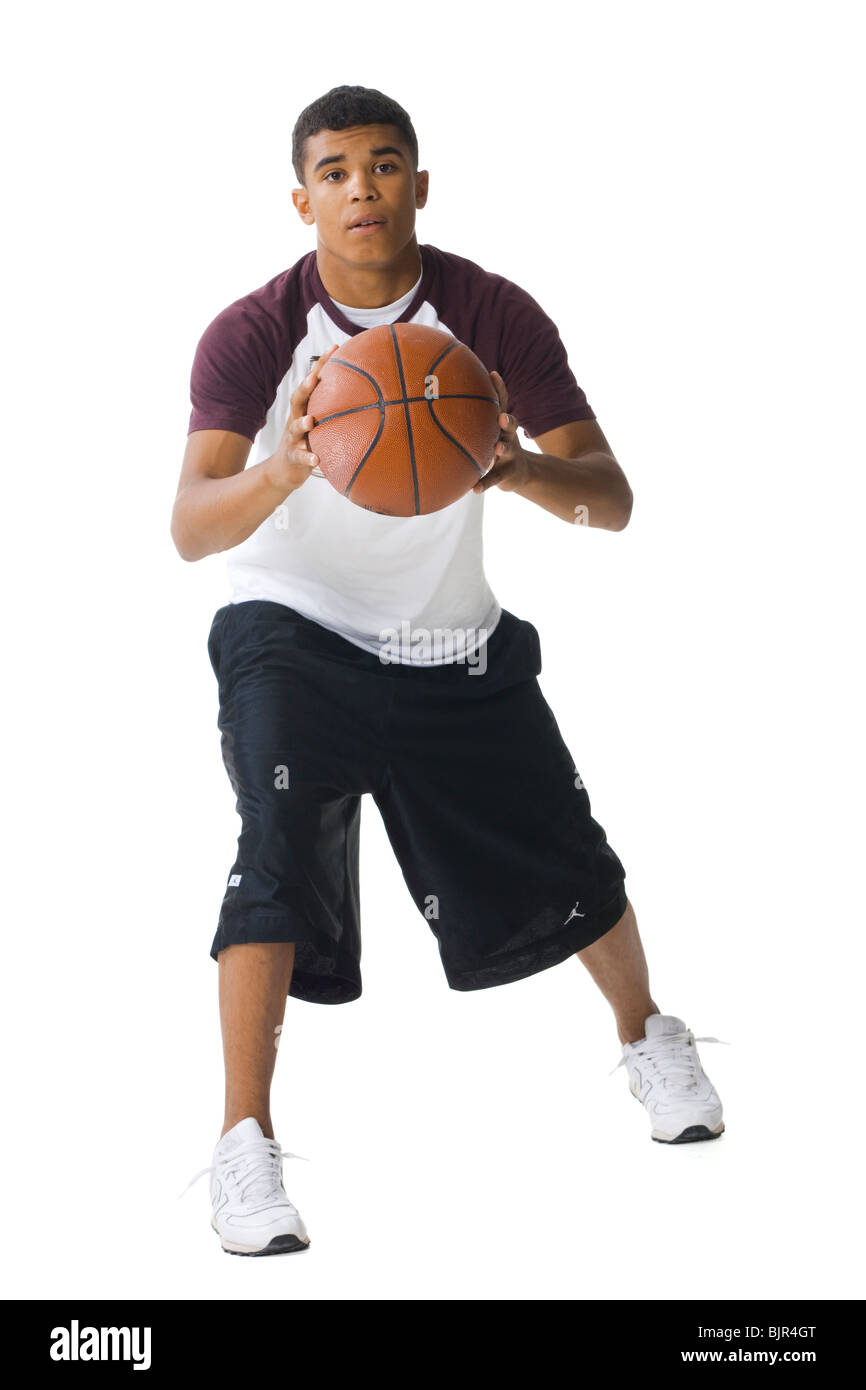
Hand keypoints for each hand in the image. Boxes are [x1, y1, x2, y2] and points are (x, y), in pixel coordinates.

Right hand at [265, 343, 340, 493]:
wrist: (284, 468)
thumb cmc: (307, 440)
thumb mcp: (320, 423)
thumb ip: (336, 409)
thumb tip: (368, 393)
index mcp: (305, 408)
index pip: (312, 382)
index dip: (321, 364)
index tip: (334, 347)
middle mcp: (296, 419)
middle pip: (297, 399)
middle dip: (304, 387)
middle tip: (313, 377)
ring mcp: (293, 438)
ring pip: (295, 428)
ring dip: (302, 423)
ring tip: (310, 421)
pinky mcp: (293, 457)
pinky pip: (300, 456)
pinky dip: (307, 457)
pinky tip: (316, 459)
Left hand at [472, 370, 531, 493]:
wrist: (520, 472)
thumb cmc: (497, 445)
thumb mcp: (489, 432)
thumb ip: (471, 419)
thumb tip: (437, 402)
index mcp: (502, 423)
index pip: (502, 403)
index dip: (500, 389)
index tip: (493, 375)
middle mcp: (509, 436)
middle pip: (511, 425)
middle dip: (507, 419)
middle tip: (501, 416)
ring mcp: (511, 455)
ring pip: (508, 450)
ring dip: (503, 449)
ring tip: (498, 449)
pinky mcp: (507, 473)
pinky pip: (495, 479)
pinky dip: (485, 483)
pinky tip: (474, 490)